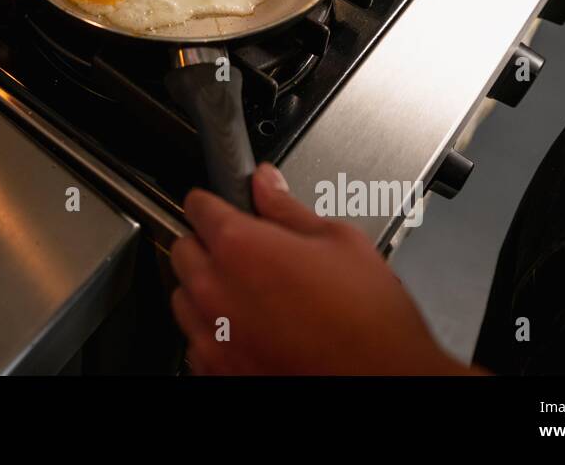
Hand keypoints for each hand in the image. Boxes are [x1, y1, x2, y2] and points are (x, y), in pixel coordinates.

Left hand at [169, 163, 471, 374]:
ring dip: (206, 288)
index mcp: (240, 246)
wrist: (382, 382)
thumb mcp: (339, 241)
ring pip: (183, 296)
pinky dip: (214, 331)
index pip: (198, 205)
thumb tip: (267, 183)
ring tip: (249, 293)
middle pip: (183, 248)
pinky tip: (248, 329)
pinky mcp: (214, 370)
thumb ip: (288, 208)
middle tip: (243, 250)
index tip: (224, 206)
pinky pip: (196, 340)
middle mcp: (215, 290)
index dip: (215, 202)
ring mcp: (211, 335)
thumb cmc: (368, 322)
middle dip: (207, 243)